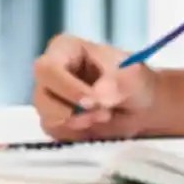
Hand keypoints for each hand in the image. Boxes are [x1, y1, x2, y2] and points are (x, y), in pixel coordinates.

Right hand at [32, 34, 157, 140]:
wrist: (141, 108)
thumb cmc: (133, 81)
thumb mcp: (132, 75)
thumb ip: (116, 83)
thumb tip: (99, 97)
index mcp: (63, 50)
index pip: (48, 68)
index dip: (67, 87)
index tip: (94, 102)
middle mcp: (50, 73)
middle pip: (42, 95)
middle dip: (75, 111)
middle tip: (105, 114)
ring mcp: (49, 98)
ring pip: (48, 118)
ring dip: (79, 123)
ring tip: (106, 117)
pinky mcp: (54, 122)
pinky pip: (56, 133)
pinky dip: (78, 134)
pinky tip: (96, 126)